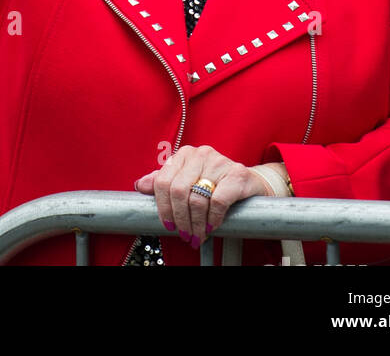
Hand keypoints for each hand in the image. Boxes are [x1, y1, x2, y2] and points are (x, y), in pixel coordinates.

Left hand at [134, 145, 271, 246]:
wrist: (250, 182)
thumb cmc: (216, 183)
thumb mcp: (188, 180)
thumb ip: (164, 182)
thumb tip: (140, 186)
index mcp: (184, 154)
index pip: (163, 181)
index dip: (162, 207)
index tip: (167, 225)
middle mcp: (200, 154)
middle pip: (178, 190)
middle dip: (179, 218)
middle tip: (184, 234)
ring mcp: (219, 162)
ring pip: (197, 198)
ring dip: (196, 224)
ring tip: (198, 235)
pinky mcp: (237, 174)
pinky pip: (218, 201)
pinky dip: (212, 218)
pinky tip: (212, 226)